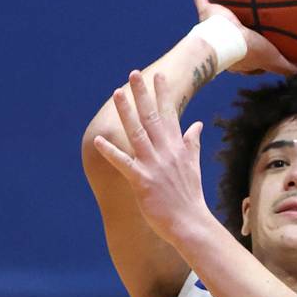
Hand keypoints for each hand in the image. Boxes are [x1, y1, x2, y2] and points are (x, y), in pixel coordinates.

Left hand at [93, 70, 213, 247]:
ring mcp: (153, 166)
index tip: (158, 76)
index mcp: (177, 148)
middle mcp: (166, 152)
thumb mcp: (193, 165)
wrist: (190, 222)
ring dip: (126, 113)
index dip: (163, 95)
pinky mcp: (141, 181)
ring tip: (117, 93)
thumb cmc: (190, 196)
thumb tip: (197, 124)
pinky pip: (123, 163)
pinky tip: (99, 140)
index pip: (170, 115)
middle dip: (143, 95)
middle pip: (152, 118)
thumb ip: (192, 142)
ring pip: (137, 133)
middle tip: (134, 74)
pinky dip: (111, 152)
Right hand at [192, 0, 296, 75]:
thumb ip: (288, 67)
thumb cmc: (249, 50)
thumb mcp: (274, 59)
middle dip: (243, 25)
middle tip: (251, 17)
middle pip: (236, 32)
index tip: (267, 45)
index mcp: (242, 53)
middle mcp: (228, 39)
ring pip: (219, 13)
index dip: (260, 50)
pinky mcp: (205, 12)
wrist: (225, 41)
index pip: (252, 54)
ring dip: (222, 3)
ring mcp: (214, 25)